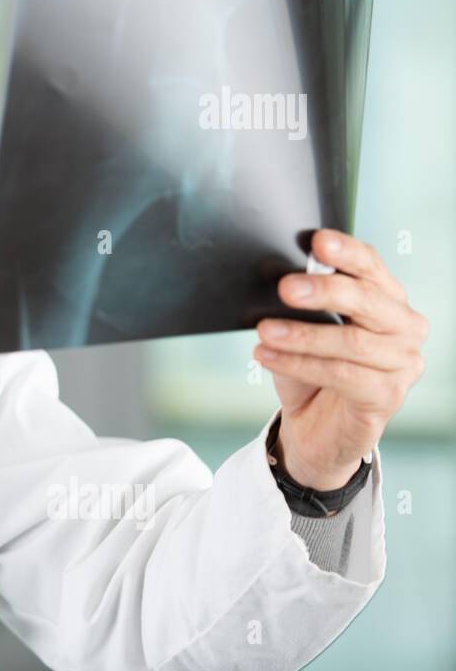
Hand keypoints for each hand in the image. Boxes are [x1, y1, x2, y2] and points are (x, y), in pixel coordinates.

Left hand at [254, 230, 426, 489]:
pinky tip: (267, 357)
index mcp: (387, 299)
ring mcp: (402, 363)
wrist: (316, 428)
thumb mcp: (304, 331)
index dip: (346, 252)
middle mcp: (404, 327)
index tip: (317, 242)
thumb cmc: (311, 370)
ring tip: (265, 331)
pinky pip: (341, 375)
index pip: (371, 266)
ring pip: (351, 342)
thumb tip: (283, 282)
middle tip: (284, 287)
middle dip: (323, 291)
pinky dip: (299, 364)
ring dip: (302, 335)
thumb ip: (303, 306)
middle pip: (366, 300)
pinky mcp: (387, 396)